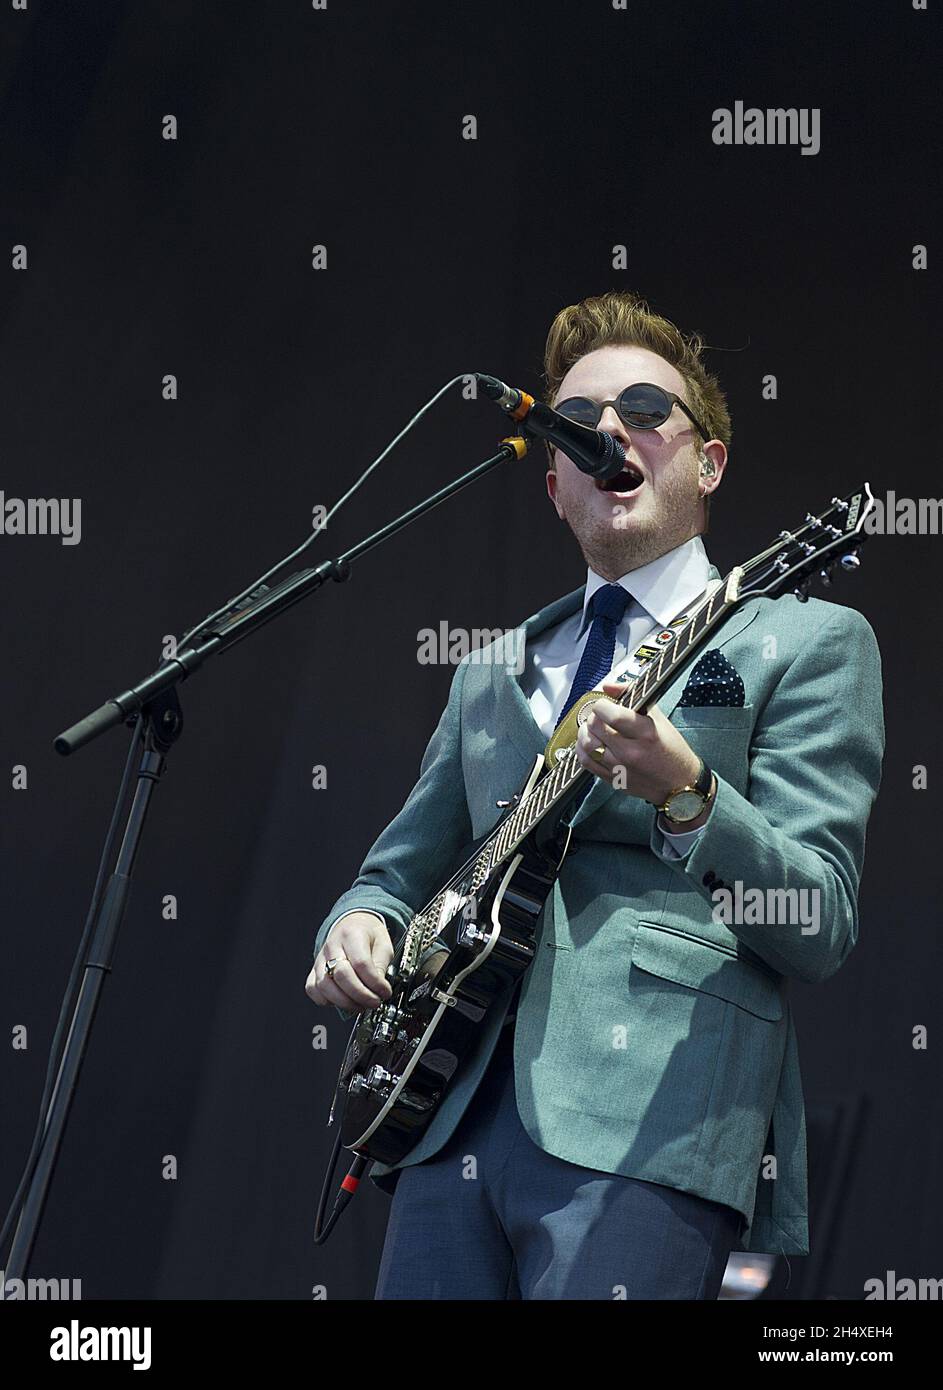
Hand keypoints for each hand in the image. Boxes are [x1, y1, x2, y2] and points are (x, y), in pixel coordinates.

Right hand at [305, 912, 393, 1011]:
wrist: (354, 925)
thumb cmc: (368, 935)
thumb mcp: (383, 946)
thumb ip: (381, 967)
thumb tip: (378, 990)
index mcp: (352, 934)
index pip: (361, 963)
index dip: (374, 983)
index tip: (385, 992)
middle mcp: (332, 946)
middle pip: (341, 975)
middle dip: (361, 994)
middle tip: (374, 1002)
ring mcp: (320, 959)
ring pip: (324, 985)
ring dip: (345, 1002)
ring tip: (361, 1005)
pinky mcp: (314, 970)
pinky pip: (313, 989)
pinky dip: (327, 1000)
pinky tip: (342, 1001)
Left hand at [574, 683, 702, 809]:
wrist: (678, 784)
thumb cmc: (671, 749)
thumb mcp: (658, 718)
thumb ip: (632, 697)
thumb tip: (608, 686)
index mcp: (646, 733)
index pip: (612, 715)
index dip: (602, 706)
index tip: (605, 705)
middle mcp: (632, 752)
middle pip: (595, 728)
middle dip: (593, 717)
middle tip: (599, 716)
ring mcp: (620, 768)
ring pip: (587, 745)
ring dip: (585, 732)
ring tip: (592, 729)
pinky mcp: (613, 780)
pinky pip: (586, 763)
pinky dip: (583, 750)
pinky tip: (591, 743)